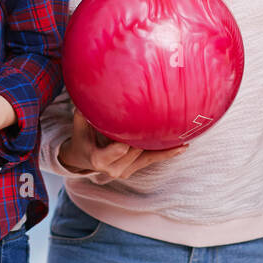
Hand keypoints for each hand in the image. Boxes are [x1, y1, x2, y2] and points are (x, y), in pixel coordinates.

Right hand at [58, 108, 187, 179]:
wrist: (82, 160)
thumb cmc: (81, 138)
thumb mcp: (79, 126)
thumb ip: (84, 112)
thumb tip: (89, 90)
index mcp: (99, 159)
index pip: (118, 149)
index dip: (128, 141)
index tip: (138, 132)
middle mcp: (113, 168)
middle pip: (134, 150)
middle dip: (146, 138)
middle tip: (166, 122)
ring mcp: (124, 171)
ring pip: (146, 155)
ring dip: (164, 146)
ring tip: (182, 136)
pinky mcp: (133, 170)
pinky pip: (152, 161)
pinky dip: (167, 154)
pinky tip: (182, 148)